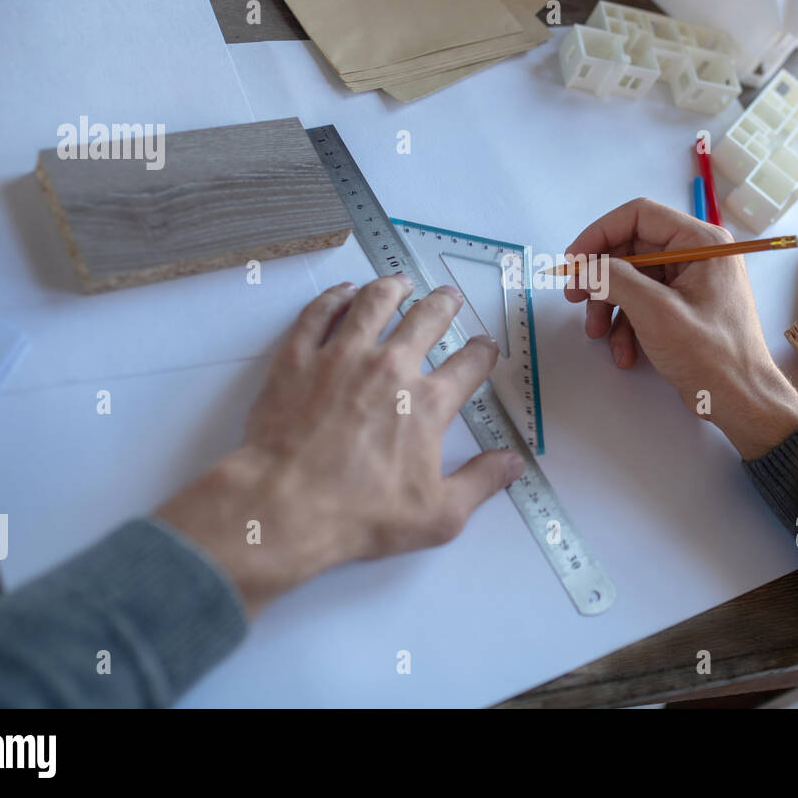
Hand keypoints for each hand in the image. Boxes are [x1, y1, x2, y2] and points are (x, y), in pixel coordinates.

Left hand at [157, 278, 524, 616]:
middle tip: (449, 296)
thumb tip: (513, 464)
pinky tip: (343, 292)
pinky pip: (319, 313)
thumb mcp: (438, 515)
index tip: (485, 347)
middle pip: (427, 319)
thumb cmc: (359, 516)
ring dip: (392, 287)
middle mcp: (390, 368)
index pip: (468, 365)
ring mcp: (341, 357)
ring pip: (374, 302)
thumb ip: (481, 483)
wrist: (284, 507)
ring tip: (400, 281)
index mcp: (427, 404)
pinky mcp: (298, 358)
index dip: (482, 352)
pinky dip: (335, 297)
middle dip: (444, 304)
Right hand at [565, 197, 797, 459]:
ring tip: (598, 335)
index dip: (599, 234)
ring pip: (633, 279)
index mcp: (702, 242)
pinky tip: (624, 353)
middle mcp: (698, 254)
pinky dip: (627, 325)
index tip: (574, 261)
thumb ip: (614, 279)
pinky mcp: (684, 307)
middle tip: (573, 299)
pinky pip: (644, 302)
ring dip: (610, 306)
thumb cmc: (710, 355)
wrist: (742, 401)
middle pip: (632, 248)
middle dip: (601, 278)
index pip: (639, 216)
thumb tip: (583, 267)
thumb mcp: (655, 312)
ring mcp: (691, 281)